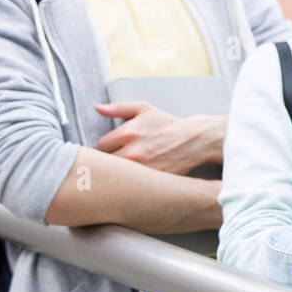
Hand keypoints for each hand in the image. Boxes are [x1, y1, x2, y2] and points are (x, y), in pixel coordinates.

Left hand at [94, 102, 219, 173]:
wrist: (193, 140)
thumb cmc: (168, 124)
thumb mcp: (144, 109)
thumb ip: (118, 107)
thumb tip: (98, 108)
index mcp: (127, 133)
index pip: (101, 146)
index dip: (108, 146)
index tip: (116, 146)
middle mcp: (132, 152)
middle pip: (106, 163)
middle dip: (113, 158)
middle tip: (123, 155)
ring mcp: (142, 168)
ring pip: (118, 174)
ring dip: (122, 171)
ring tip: (131, 165)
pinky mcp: (151, 180)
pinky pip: (132, 184)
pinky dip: (134, 180)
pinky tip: (140, 174)